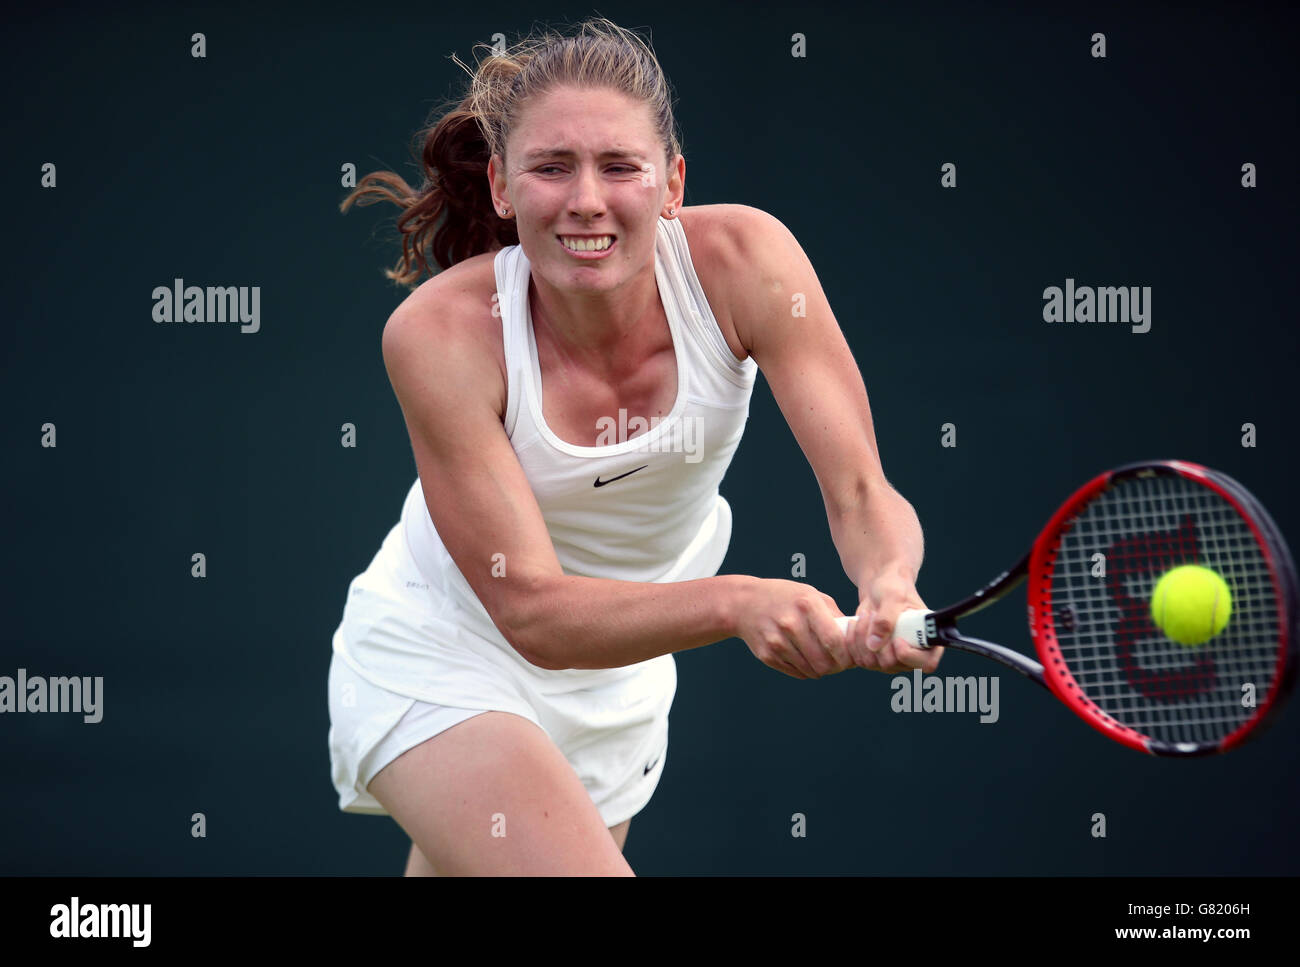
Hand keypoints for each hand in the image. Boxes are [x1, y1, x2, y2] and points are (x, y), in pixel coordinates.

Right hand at [735, 578, 853, 678]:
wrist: (744, 603)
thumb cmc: (785, 597)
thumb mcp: (811, 595)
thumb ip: (835, 615)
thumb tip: (856, 639)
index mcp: (806, 605)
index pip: (834, 641)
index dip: (846, 656)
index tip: (850, 658)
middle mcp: (790, 624)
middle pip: (823, 661)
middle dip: (836, 667)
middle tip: (839, 664)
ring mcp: (776, 641)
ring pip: (811, 671)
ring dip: (821, 670)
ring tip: (822, 661)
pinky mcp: (767, 655)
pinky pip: (796, 673)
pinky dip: (805, 671)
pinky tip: (804, 659)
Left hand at [845, 570, 942, 673]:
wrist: (879, 589)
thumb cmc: (894, 588)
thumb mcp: (892, 597)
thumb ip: (886, 619)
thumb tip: (874, 645)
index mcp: (928, 638)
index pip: (926, 663)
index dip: (909, 655)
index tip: (896, 639)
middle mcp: (912, 653)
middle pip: (892, 664)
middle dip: (877, 638)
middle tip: (873, 614)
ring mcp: (893, 658)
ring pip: (872, 663)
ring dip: (862, 637)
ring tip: (866, 615)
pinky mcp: (875, 657)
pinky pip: (859, 659)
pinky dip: (853, 641)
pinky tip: (856, 623)